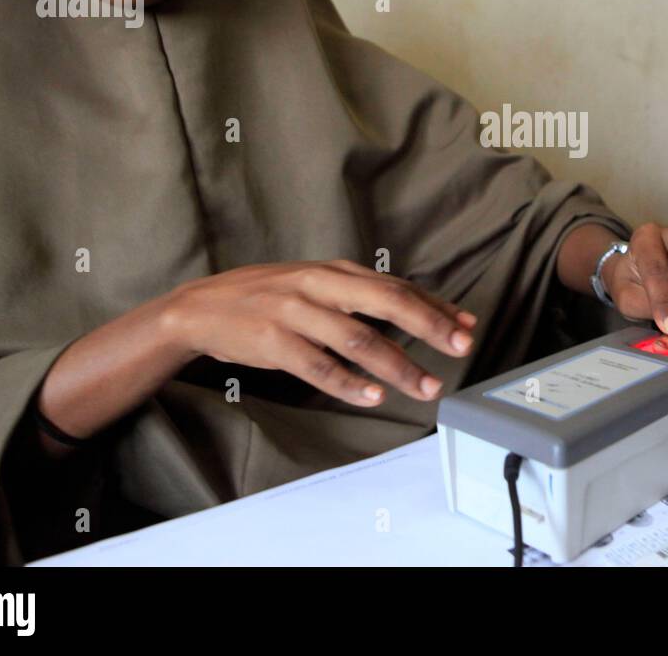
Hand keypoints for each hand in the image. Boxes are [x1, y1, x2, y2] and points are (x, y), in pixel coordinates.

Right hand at [154, 260, 475, 406]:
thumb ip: (362, 296)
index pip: (396, 287)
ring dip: (397, 366)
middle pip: (386, 302)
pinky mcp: (272, 340)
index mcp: (334, 271)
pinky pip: (317, 365)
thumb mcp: (316, 285)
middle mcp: (319, 285)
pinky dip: (348, 383)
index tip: (467, 325)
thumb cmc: (268, 298)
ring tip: (425, 387)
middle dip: (429, 326)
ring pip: (357, 339)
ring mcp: (295, 311)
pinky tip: (372, 397)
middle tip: (460, 348)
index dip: (435, 306)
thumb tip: (420, 311)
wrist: (200, 308)